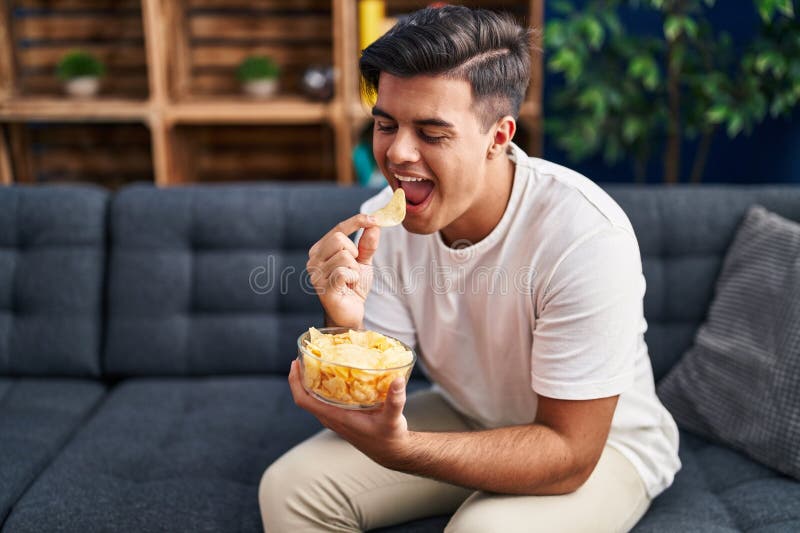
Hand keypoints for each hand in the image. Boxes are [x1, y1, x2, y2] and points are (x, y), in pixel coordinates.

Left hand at [288, 359, 410, 466]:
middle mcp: (332, 418)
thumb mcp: (393, 418)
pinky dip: (324, 386)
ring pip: (315, 398)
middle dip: (302, 375)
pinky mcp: (342, 417)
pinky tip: (335, 374)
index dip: (295, 382)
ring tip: (318, 360)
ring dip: (312, 380)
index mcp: (336, 418)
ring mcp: (335, 418)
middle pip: (306, 396)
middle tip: (307, 354)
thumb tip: (397, 379)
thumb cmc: (390, 437)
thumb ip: (395, 400)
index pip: (304, 401)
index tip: (295, 363)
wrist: (392, 452)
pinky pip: (325, 400)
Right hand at [306, 213, 380, 328]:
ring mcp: (316, 275)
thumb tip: (374, 224)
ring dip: (355, 269)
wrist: (351, 313)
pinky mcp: (324, 288)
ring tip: (351, 280)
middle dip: (354, 252)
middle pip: (339, 239)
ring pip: (344, 256)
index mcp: (320, 250)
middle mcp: (313, 260)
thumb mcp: (363, 261)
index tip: (374, 219)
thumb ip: (367, 244)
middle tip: (354, 268)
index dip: (356, 221)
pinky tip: (349, 286)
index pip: (338, 229)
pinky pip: (344, 272)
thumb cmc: (353, 287)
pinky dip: (353, 277)